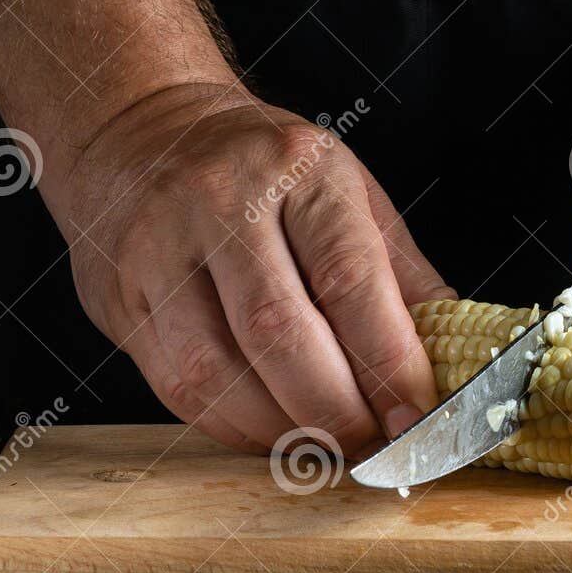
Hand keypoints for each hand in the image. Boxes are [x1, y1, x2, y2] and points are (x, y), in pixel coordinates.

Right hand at [48, 84, 452, 454]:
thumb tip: (451, 363)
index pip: (348, 277)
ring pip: (216, 373)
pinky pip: (177, 389)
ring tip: (324, 442)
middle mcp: (220, 202)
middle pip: (277, 332)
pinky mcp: (120, 297)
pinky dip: (232, 426)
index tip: (417, 416)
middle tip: (373, 445)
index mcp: (297, 170)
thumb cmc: (264, 169)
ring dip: (281, 430)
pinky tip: (269, 429)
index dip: (388, 363)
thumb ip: (402, 276)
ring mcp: (158, 249)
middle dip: (336, 410)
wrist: (142, 127)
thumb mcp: (349, 191)